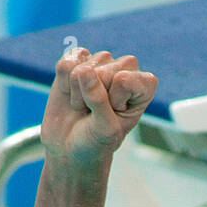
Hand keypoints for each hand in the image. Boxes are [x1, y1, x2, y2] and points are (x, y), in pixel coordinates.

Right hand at [41, 48, 157, 171]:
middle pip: (103, 71)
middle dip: (93, 97)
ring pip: (83, 67)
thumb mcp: (105, 129)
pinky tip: (72, 94)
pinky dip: (63, 83)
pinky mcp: (78, 60)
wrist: (71, 146)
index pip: (125, 80)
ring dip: (78, 93)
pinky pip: (66, 63)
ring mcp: (101, 62)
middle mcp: (125, 69)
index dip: (114, 100)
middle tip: (95, 113)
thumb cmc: (96, 141)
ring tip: (85, 107)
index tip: (114, 115)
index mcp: (143, 86)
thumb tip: (85, 71)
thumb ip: (100, 101)